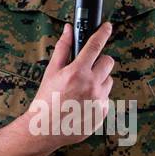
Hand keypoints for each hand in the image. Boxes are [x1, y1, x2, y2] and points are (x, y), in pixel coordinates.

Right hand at [24, 22, 114, 150]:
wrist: (46, 129)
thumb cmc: (46, 100)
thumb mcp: (51, 72)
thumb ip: (62, 48)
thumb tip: (68, 30)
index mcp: (78, 72)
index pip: (96, 46)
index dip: (103, 33)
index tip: (108, 26)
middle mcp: (91, 85)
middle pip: (108, 62)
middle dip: (100, 62)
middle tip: (87, 68)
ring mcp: (99, 100)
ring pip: (108, 81)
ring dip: (99, 81)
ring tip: (82, 90)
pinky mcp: (102, 113)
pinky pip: (106, 98)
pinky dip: (97, 98)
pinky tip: (83, 103)